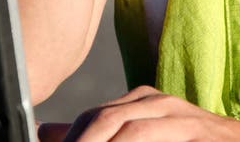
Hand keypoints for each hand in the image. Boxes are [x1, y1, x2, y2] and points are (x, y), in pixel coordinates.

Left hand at [37, 85, 239, 140]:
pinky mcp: (192, 130)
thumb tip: (46, 134)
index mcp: (140, 102)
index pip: (92, 116)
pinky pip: (149, 134)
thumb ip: (101, 135)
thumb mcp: (142, 137)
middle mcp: (155, 102)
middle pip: (102, 118)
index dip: (68, 138)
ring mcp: (176, 114)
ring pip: (124, 127)